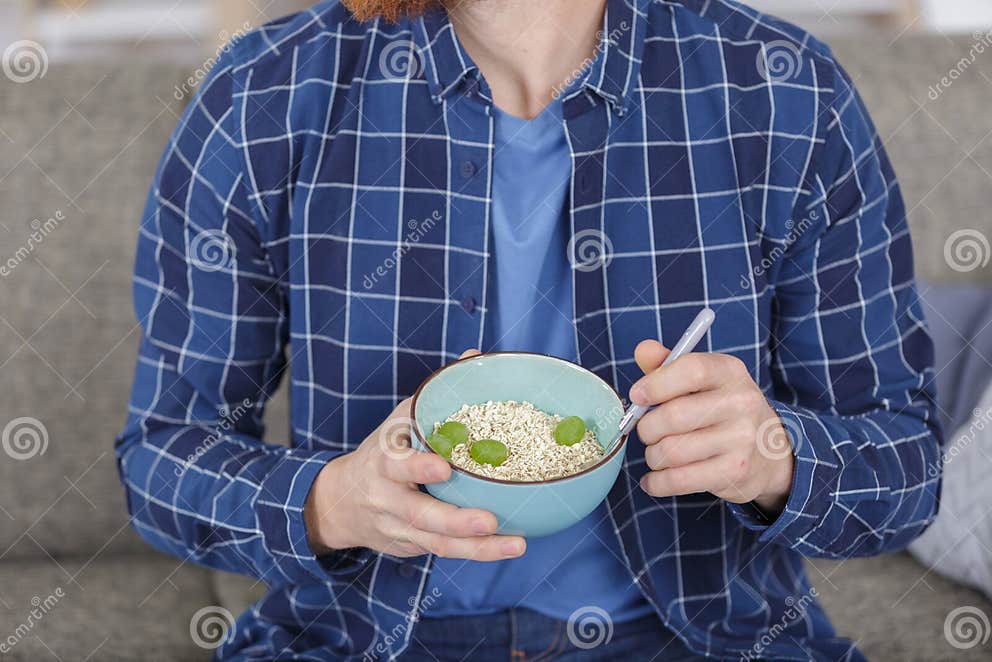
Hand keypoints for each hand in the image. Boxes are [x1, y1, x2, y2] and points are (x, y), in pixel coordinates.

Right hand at [305, 350, 526, 560]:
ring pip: (436, 541)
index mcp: (384, 460)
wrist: (340, 501)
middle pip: (418, 514)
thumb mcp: (400, 421)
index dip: (418, 467)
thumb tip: (473, 356)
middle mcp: (388, 497)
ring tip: (514, 543)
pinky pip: (443, 551)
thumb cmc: (384, 451)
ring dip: (476, 547)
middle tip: (489, 520)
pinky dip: (475, 552)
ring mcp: (399, 526)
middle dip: (454, 520)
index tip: (444, 467)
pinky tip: (506, 546)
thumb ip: (435, 395)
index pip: (396, 463)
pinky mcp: (411, 546)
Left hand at [630, 340, 794, 513]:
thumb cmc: (722, 409)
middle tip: (647, 432)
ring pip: (671, 450)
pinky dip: (656, 482)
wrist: (771, 451)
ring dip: (653, 455)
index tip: (637, 396)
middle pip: (674, 416)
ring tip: (657, 453)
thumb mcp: (703, 380)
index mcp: (730, 372)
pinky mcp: (735, 473)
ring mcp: (742, 440)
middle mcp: (742, 402)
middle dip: (647, 428)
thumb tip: (643, 350)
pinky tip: (653, 479)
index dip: (656, 383)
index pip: (692, 369)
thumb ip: (669, 364)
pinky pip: (679, 480)